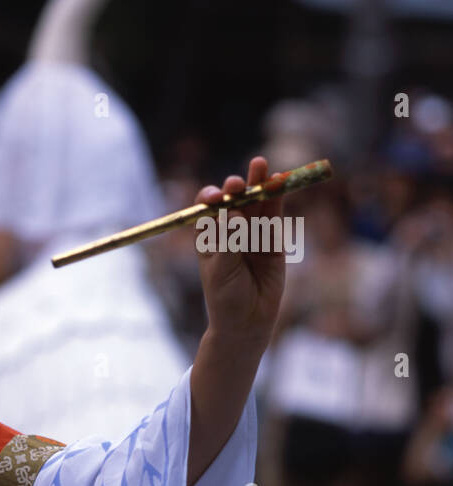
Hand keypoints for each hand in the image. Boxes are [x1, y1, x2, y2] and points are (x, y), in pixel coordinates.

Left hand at [195, 155, 285, 351]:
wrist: (248, 320)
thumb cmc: (226, 297)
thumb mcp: (222, 270)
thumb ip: (228, 241)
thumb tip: (231, 211)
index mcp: (208, 237)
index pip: (206, 210)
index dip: (210, 199)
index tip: (214, 198)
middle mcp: (229, 231)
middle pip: (233, 201)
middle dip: (235, 188)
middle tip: (237, 182)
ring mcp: (251, 233)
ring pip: (255, 204)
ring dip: (258, 184)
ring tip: (261, 164)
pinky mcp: (272, 239)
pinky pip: (274, 215)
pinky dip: (276, 198)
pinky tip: (279, 181)